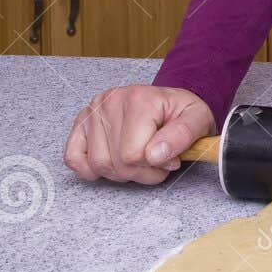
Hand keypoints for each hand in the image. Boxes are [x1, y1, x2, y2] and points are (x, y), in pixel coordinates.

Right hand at [64, 84, 214, 186]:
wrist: (169, 102)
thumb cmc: (181, 113)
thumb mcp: (198, 119)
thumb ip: (183, 135)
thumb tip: (156, 155)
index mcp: (139, 98)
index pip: (134, 155)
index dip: (155, 167)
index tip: (170, 159)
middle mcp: (111, 100)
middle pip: (115, 163)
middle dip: (140, 173)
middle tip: (156, 163)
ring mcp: (93, 110)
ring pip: (97, 164)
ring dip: (120, 173)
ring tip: (138, 160)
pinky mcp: (82, 122)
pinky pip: (73, 156)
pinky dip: (89, 168)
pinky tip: (110, 163)